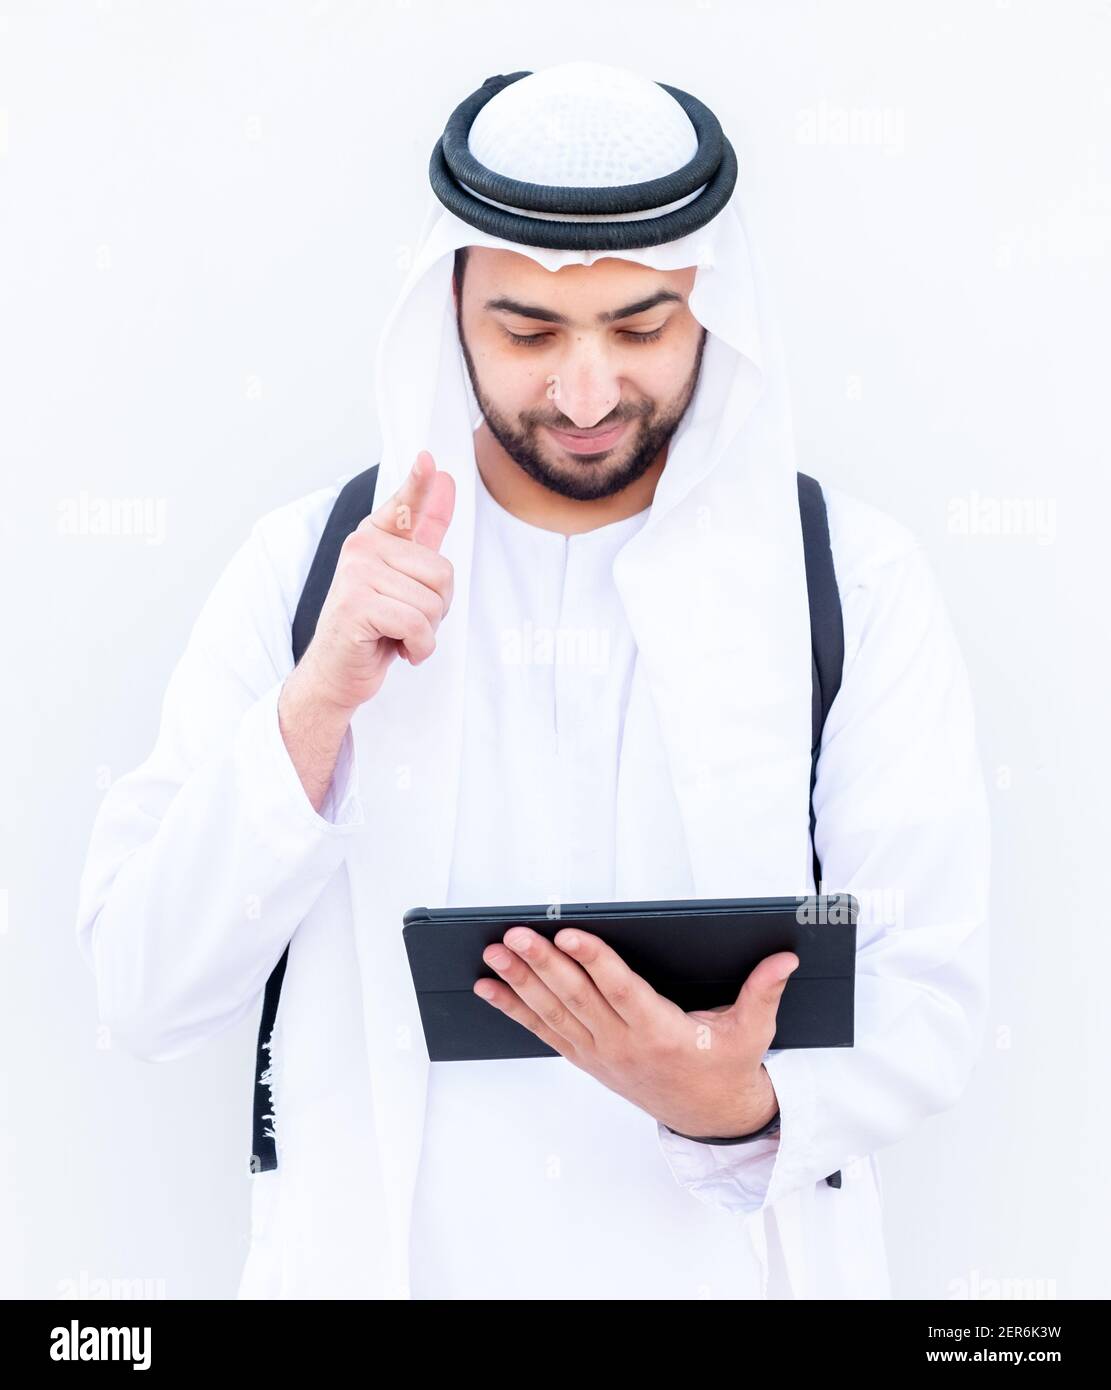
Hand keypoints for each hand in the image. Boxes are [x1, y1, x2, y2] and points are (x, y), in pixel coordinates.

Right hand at [294, 450, 455, 714]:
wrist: (336, 675)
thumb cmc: (373, 629)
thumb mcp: (402, 581)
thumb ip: (423, 533)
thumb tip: (444, 481)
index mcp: (374, 539)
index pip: (404, 505)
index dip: (418, 483)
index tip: (428, 459)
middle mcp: (362, 548)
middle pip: (443, 573)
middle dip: (437, 609)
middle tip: (405, 622)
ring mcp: (356, 574)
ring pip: (433, 602)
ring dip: (427, 632)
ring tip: (397, 635)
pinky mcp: (357, 605)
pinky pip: (417, 624)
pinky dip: (418, 648)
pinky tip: (398, 650)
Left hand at [473, 927, 798, 1138]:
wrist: (710, 1118)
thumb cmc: (727, 1067)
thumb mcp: (752, 1032)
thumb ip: (764, 991)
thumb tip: (786, 957)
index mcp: (661, 1032)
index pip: (621, 990)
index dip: (593, 960)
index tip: (568, 934)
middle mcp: (623, 1044)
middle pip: (577, 998)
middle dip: (541, 965)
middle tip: (514, 935)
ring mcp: (600, 1054)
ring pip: (553, 1014)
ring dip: (519, 983)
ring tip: (493, 955)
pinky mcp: (587, 1059)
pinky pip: (545, 1032)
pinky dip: (515, 1009)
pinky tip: (490, 988)